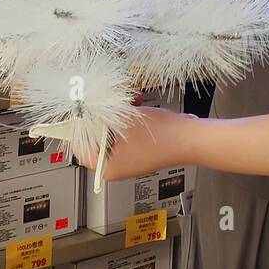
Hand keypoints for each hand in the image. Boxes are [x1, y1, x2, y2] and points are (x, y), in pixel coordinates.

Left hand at [73, 107, 199, 182]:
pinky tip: (137, 105)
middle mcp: (116, 167)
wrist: (190, 139)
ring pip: (112, 132)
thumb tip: (85, 112)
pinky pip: (126, 132)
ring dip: (117, 113)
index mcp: (107, 168)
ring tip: (127, 101)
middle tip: (103, 102)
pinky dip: (129, 119)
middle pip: (97, 138)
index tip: (80, 111)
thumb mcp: (124, 121)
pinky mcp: (140, 150)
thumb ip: (100, 117)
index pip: (80, 146)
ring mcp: (129, 159)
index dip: (79, 125)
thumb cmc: (161, 137)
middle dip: (102, 115)